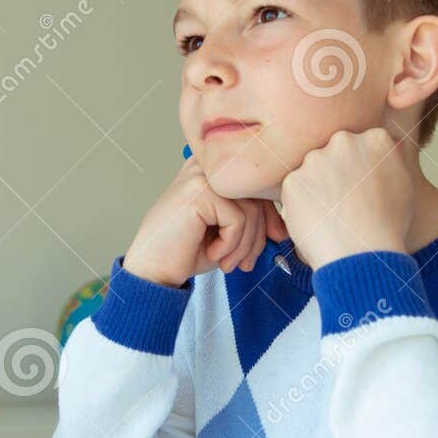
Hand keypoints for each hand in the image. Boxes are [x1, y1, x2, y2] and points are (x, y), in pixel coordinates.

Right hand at [123, 157, 289, 286]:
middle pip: (258, 196)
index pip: (258, 186)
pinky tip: (212, 254)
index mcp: (213, 170)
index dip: (271, 216)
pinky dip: (230, 245)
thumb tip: (284, 227)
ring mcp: (201, 175)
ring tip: (228, 263)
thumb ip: (252, 220)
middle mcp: (206, 166)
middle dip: (259, 236)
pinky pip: (238, 220)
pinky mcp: (199, 191)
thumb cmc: (186, 251)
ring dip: (244, 246)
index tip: (273, 240)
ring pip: (251, 210)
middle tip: (247, 263)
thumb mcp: (228, 233)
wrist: (153, 270)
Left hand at [279, 127, 414, 269]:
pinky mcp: (292, 181)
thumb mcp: (404, 185)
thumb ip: (389, 159)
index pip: (362, 143)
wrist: (362, 256)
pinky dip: (302, 204)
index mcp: (375, 139)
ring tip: (332, 216)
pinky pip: (295, 189)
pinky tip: (318, 221)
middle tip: (344, 203)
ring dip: (317, 187)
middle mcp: (343, 141)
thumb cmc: (389, 226)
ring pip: (312, 170)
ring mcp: (314, 160)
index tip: (362, 188)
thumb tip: (384, 145)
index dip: (361, 167)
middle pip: (334, 152)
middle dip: (336, 173)